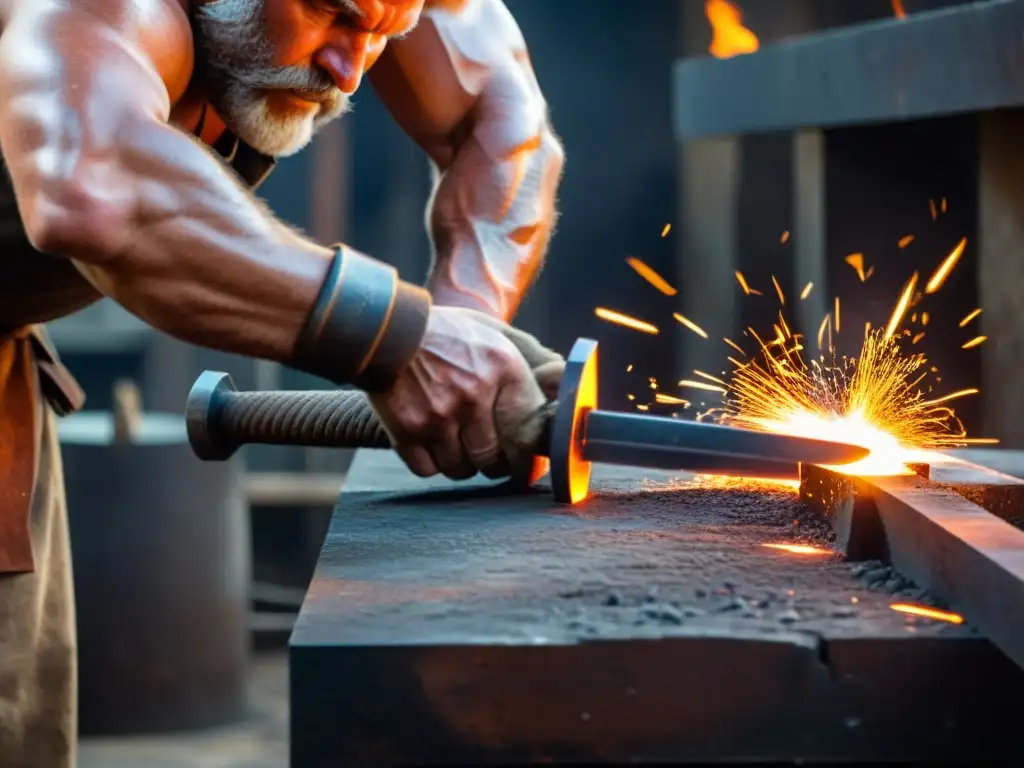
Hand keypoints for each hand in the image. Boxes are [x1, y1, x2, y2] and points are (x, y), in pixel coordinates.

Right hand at [368, 306, 549, 479]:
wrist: (388, 328)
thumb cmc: (445, 332)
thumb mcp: (493, 333)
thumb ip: (527, 357)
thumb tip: (559, 378)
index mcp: (503, 369)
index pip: (526, 432)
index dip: (526, 455)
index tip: (524, 464)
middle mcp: (475, 395)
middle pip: (492, 459)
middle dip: (491, 463)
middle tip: (487, 457)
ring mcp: (440, 415)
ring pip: (459, 468)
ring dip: (458, 463)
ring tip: (454, 444)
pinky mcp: (408, 429)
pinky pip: (427, 469)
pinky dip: (429, 464)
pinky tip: (429, 444)